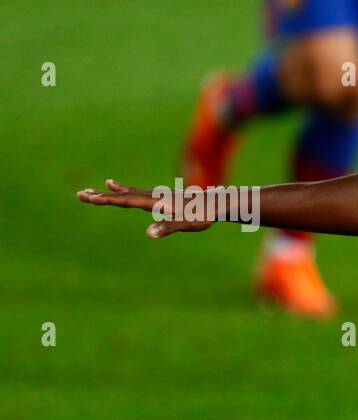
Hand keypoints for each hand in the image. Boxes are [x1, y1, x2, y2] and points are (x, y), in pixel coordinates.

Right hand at [77, 179, 213, 237]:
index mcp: (155, 202)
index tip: (89, 197)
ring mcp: (156, 196)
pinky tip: (117, 187)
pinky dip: (123, 190)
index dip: (107, 200)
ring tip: (93, 190)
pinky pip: (136, 193)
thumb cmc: (203, 215)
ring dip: (109, 193)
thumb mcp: (186, 223)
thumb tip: (149, 233)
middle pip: (122, 196)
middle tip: (80, 194)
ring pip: (127, 193)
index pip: (126, 201)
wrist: (216, 202)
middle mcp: (153, 196)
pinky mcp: (161, 197)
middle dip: (101, 196)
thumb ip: (168, 227)